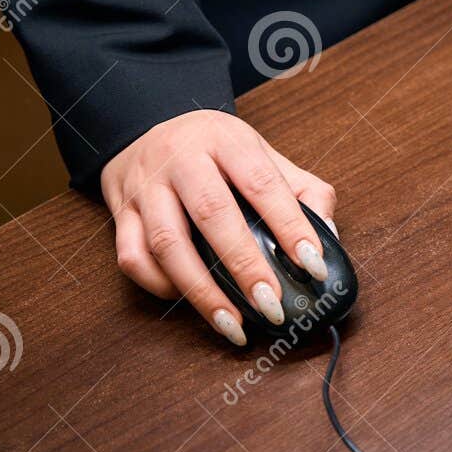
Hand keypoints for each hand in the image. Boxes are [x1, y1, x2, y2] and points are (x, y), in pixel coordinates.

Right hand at [100, 110, 336, 345]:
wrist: (148, 128)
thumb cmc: (216, 151)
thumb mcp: (262, 153)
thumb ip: (303, 190)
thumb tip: (331, 238)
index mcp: (226, 140)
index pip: (262, 183)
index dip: (290, 226)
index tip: (312, 266)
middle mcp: (181, 159)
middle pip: (212, 214)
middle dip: (245, 265)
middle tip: (272, 306)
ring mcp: (144, 186)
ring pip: (167, 243)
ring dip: (202, 291)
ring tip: (234, 324)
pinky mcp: (119, 212)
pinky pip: (133, 257)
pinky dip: (161, 286)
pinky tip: (191, 302)